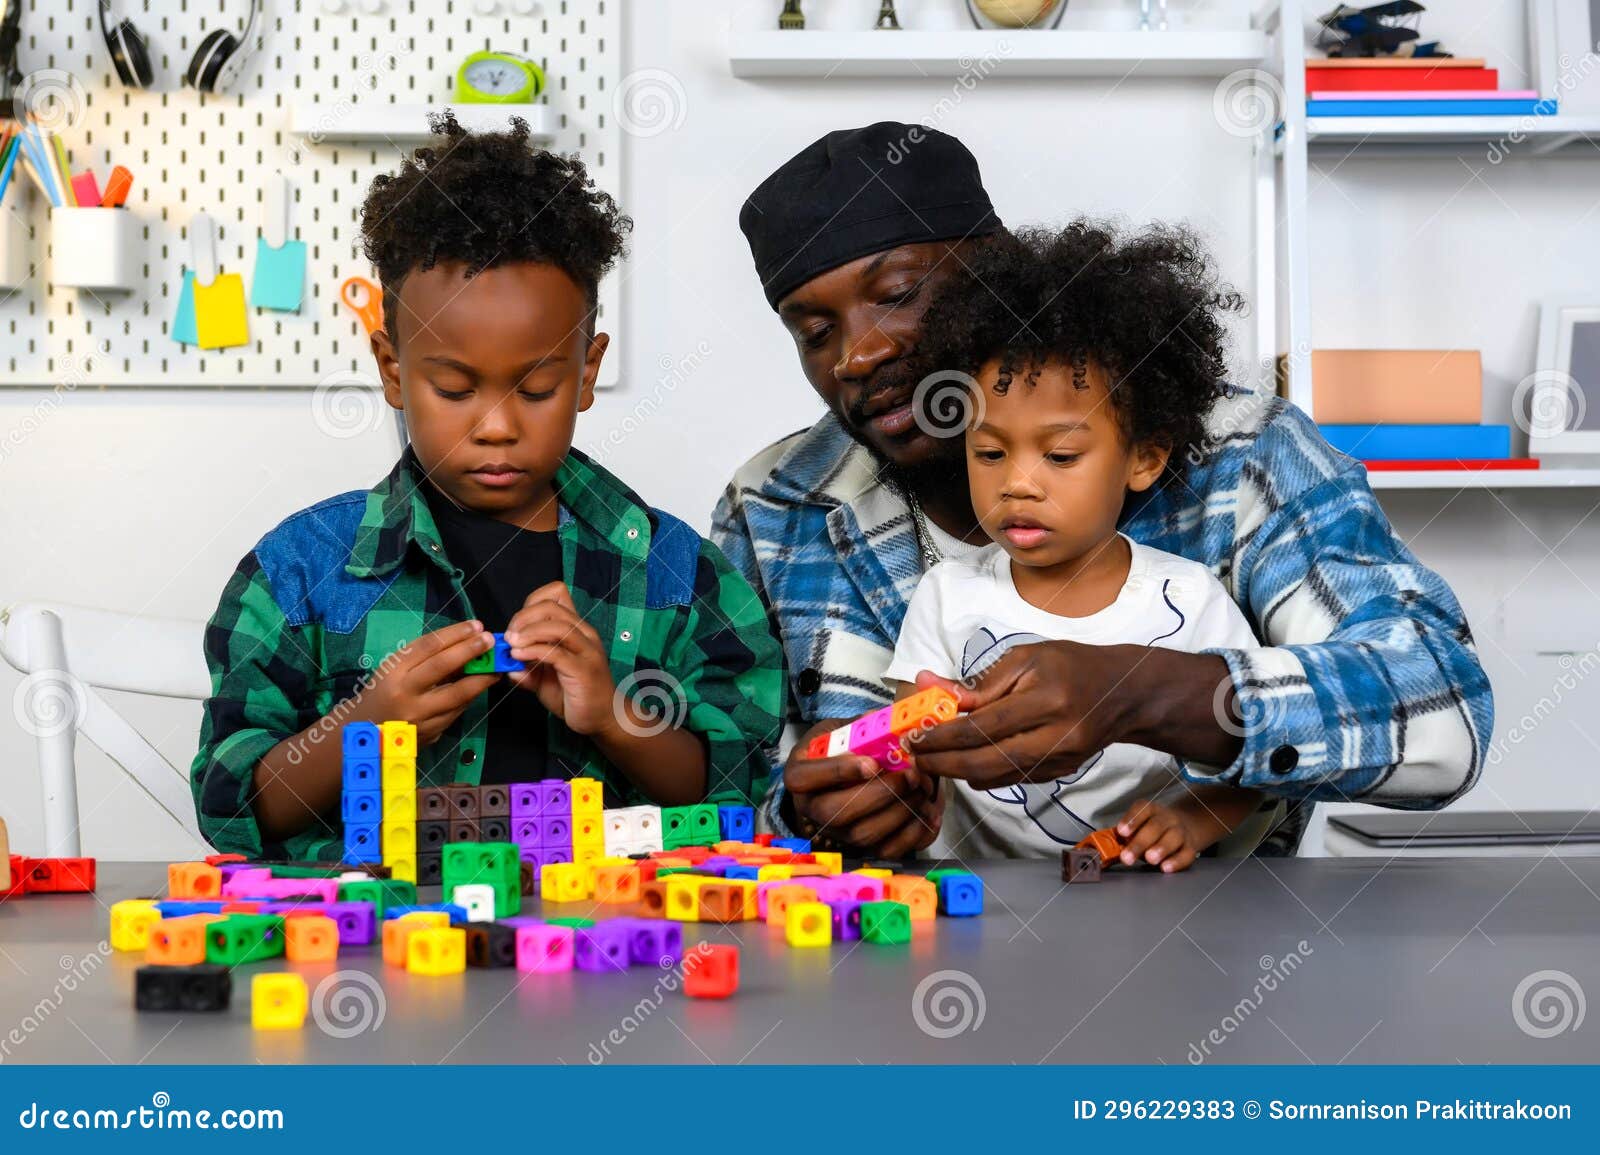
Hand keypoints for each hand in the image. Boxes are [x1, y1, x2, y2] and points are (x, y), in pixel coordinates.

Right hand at [351, 620, 499, 745]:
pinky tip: (480, 687)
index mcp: (393, 672)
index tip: (476, 625)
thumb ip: (424, 659)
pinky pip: (456, 712)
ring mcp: (418, 716)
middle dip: (470, 651)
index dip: (455, 634)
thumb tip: (464, 644)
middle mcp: (405, 694)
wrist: (365, 733)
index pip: (427, 647)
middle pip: (442, 667)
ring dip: (481, 679)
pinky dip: (470, 697)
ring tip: (496, 667)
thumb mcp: (394, 671)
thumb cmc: (382, 694)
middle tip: (489, 641)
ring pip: (457, 695)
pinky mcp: (430, 733)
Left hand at [504, 581, 617, 736]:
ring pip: (556, 625)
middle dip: (523, 617)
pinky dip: (533, 651)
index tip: (516, 626)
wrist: (602, 718)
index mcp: (576, 629)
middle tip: (510, 636)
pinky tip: (519, 656)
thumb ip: (527, 666)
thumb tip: (505, 661)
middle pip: (552, 606)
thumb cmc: (575, 694)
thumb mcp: (544, 678)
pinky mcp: (584, 670)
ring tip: (513, 645)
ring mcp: (587, 651)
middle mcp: (584, 634)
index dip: (531, 604)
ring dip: (528, 632)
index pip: (557, 594)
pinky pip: (556, 652)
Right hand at [782, 718, 942, 857]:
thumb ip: (859, 726)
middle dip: (878, 795)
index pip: (804, 778)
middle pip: (837, 813)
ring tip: (922, 787)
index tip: (872, 763)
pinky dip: (913, 834)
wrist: (846, 774)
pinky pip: (886, 851)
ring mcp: (837, 832)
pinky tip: (930, 811)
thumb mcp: (841, 728)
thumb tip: (882, 722)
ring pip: (864, 836)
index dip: (838, 772)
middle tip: (909, 775)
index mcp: (800, 775)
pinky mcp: (862, 848)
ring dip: (898, 812)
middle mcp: (812, 809)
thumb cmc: (841, 748)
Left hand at [907, 641, 1205, 787]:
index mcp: (1047, 700)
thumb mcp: (1025, 658)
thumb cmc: (1071, 666)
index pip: (983, 727)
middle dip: (943, 763)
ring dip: (958, 773)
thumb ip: (979, 682)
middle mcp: (1055, 737)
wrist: (1124, 693)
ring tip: (931, 760)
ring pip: (996, 778)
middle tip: (915, 757)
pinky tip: (961, 763)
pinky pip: (1011, 780)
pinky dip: (981, 775)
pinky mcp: (1059, 773)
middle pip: (986, 762)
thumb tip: (929, 687)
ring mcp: (1059, 761)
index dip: (943, 736)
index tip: (914, 736)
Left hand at [1115, 799, 1203, 872]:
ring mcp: (1180, 832)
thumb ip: (1124, 838)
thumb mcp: (1139, 827)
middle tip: (1127, 857)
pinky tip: (1165, 867)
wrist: (1187, 825)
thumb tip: (1103, 852)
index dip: (1131, 819)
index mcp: (1151, 810)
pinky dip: (1177, 861)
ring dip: (1160, 848)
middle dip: (1140, 842)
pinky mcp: (1190, 847)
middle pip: (1155, 826)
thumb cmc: (1153, 829)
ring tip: (1149, 859)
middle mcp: (1167, 818)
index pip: (1141, 809)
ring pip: (1173, 837)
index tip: (1121, 831)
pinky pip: (1186, 853)